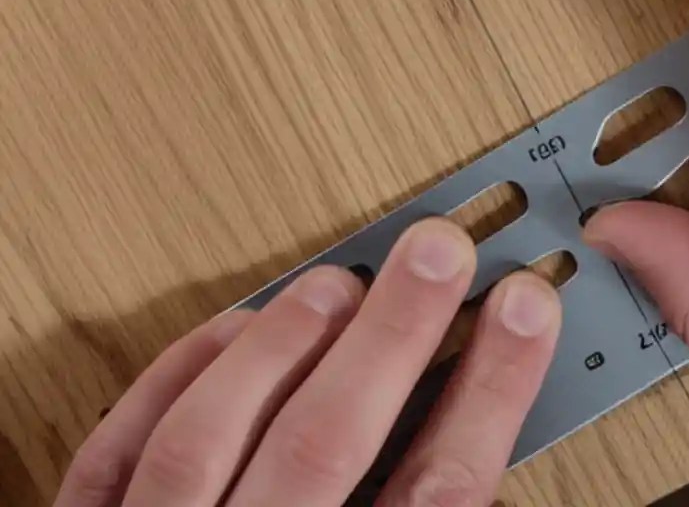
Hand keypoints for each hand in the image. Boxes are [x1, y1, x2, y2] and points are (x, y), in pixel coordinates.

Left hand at [55, 218, 560, 506]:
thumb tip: (495, 472)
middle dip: (393, 336)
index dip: (490, 392)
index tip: (522, 315)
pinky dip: (174, 380)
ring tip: (339, 282)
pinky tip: (231, 330)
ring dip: (283, 344)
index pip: (436, 494)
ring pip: (211, 438)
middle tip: (437, 254)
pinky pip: (117, 455)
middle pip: (325, 447)